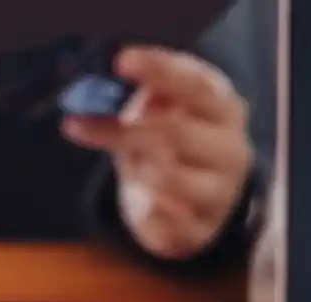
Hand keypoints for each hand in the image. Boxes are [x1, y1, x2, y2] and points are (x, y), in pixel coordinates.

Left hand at [62, 46, 252, 260]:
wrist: (195, 202)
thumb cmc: (171, 145)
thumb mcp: (157, 114)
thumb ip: (135, 101)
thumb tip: (94, 99)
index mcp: (223, 109)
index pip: (194, 84)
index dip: (159, 70)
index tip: (122, 62)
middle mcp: (231, 149)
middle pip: (174, 133)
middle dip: (123, 130)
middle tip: (79, 123)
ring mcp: (221, 193)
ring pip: (167, 178)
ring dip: (137, 171)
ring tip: (136, 168)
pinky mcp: (201, 229)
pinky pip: (162, 219)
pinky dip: (144, 209)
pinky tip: (145, 202)